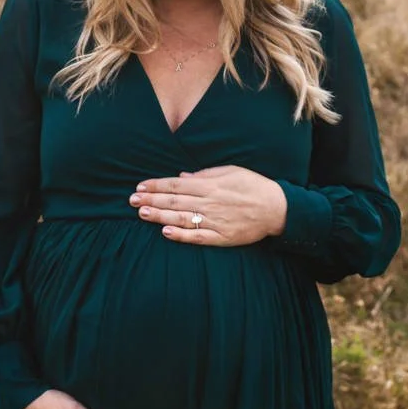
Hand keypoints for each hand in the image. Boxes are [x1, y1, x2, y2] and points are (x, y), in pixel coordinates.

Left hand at [130, 165, 286, 246]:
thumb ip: (205, 174)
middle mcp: (209, 202)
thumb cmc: (253, 186)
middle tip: (132, 200)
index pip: (176, 184)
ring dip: (160, 215)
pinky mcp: (222, 236)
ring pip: (182, 218)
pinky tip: (166, 232)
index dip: (156, 185)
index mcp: (210, 184)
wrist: (276, 208)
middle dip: (151, 199)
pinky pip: (198, 236)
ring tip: (142, 213)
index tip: (140, 186)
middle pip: (174, 200)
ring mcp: (215, 220)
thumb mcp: (230, 171)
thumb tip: (182, 176)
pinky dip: (181, 235)